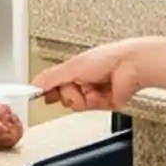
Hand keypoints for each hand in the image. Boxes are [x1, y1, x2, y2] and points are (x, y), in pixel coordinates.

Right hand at [31, 37, 146, 110]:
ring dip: (80, 97)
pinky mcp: (104, 103)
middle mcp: (85, 80)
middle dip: (67, 92)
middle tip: (72, 85)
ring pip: (75, 104)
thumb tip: (35, 83)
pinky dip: (92, 101)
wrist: (130, 67)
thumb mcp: (72, 66)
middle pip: (64, 96)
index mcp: (77, 67)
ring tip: (89, 87)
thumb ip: (51, 77)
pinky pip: (90, 109)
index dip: (47, 88)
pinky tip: (98, 93)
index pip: (55, 81)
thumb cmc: (109, 57)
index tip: (37, 93)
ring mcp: (94, 92)